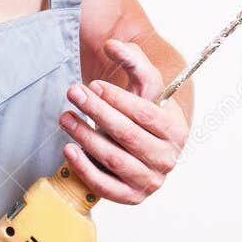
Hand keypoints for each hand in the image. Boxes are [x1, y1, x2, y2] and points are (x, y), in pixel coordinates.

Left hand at [59, 37, 188, 204]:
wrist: (145, 141)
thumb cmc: (143, 110)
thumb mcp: (144, 82)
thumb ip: (132, 58)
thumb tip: (112, 45)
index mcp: (176, 130)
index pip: (144, 113)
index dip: (117, 98)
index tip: (94, 85)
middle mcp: (167, 158)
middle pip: (126, 135)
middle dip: (97, 112)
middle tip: (73, 93)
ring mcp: (150, 181)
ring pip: (113, 159)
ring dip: (85, 137)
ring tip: (65, 117)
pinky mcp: (131, 197)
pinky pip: (104, 186)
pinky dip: (84, 168)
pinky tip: (69, 149)